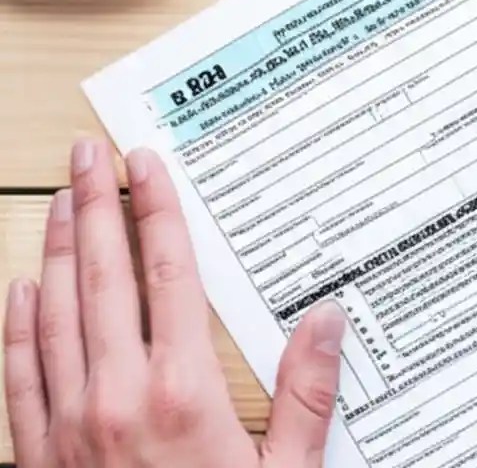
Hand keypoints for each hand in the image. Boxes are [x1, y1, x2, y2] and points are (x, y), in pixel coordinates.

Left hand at [4, 139, 346, 466]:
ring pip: (52, 312)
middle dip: (94, 207)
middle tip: (87, 156)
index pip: (166, 275)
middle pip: (101, 277)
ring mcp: (65, 424)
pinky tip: (21, 288)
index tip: (145, 166)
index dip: (156, 212)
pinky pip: (17, 370)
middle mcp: (116, 396)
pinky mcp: (36, 453)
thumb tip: (329, 320)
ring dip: (55, 249)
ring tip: (60, 200)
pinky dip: (16, 321)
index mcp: (183, 393)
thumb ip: (307, 395)